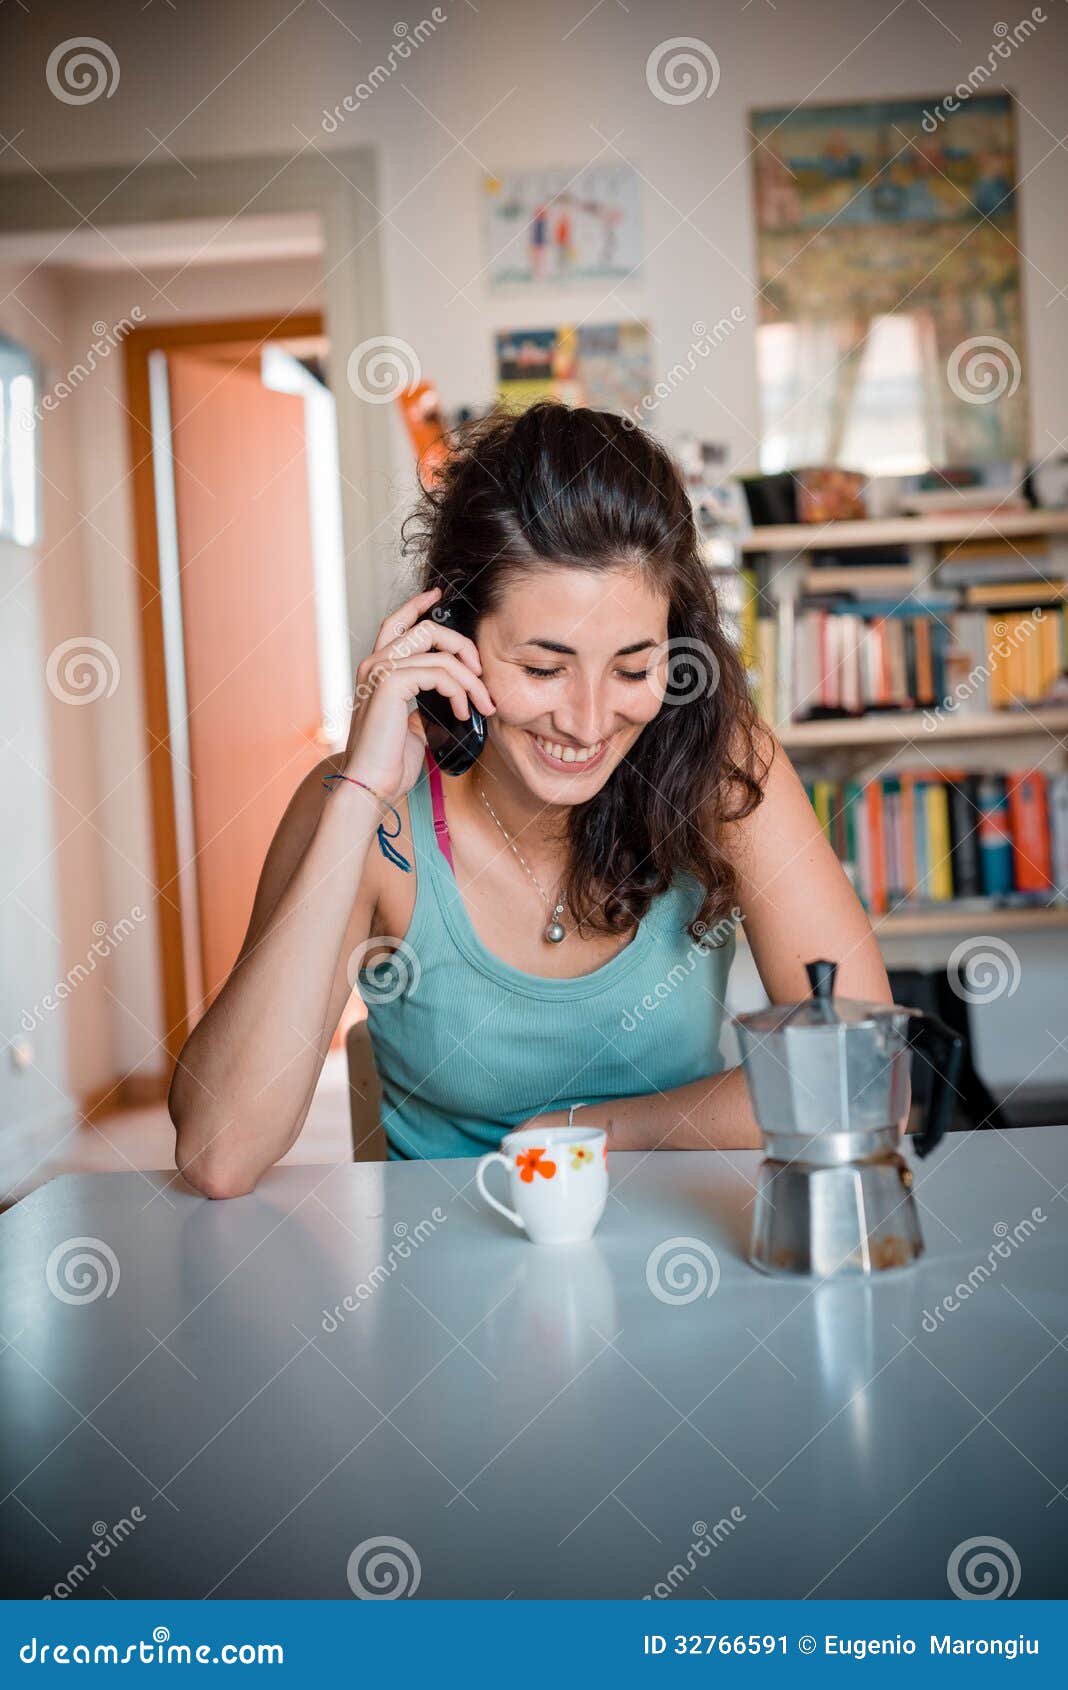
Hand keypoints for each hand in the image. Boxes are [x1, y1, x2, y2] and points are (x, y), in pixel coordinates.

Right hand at [344, 586, 495, 802]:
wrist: (371, 785)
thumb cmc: (390, 762)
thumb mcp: (413, 724)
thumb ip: (425, 702)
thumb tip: (452, 697)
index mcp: (377, 670)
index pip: (396, 623)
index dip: (418, 605)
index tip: (439, 596)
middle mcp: (375, 663)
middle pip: (427, 628)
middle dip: (463, 646)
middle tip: (482, 675)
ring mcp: (380, 671)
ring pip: (441, 653)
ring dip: (471, 679)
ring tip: (483, 705)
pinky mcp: (391, 683)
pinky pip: (440, 672)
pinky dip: (461, 691)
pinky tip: (464, 712)